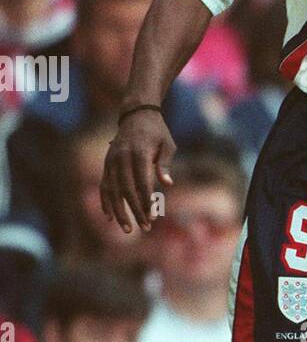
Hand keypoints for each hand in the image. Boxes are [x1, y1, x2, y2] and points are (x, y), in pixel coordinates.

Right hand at [100, 109, 174, 232]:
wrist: (136, 113)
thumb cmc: (157, 131)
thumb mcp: (168, 144)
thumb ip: (164, 164)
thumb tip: (167, 184)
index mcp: (139, 152)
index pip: (142, 182)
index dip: (146, 201)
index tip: (153, 216)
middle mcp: (122, 157)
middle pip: (126, 189)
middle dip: (135, 210)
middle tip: (145, 227)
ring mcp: (112, 160)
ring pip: (112, 190)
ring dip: (118, 211)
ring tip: (127, 228)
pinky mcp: (107, 163)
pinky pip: (104, 185)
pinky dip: (105, 201)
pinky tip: (109, 217)